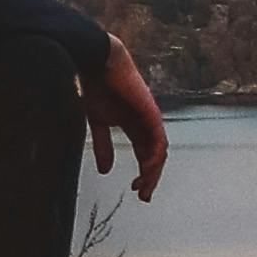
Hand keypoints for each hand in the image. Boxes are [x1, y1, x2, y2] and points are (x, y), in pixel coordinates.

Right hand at [89, 39, 169, 197]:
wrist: (98, 61)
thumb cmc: (97, 87)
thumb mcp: (98, 123)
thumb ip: (104, 146)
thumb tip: (105, 171)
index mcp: (135, 125)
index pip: (145, 154)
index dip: (143, 173)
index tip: (136, 191)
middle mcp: (146, 123)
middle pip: (155, 156)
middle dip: (151, 177)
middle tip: (143, 196)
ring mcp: (150, 117)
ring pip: (160, 150)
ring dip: (153, 171)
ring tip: (143, 186)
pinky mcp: (151, 112)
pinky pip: (158, 139)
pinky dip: (155, 155)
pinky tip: (147, 168)